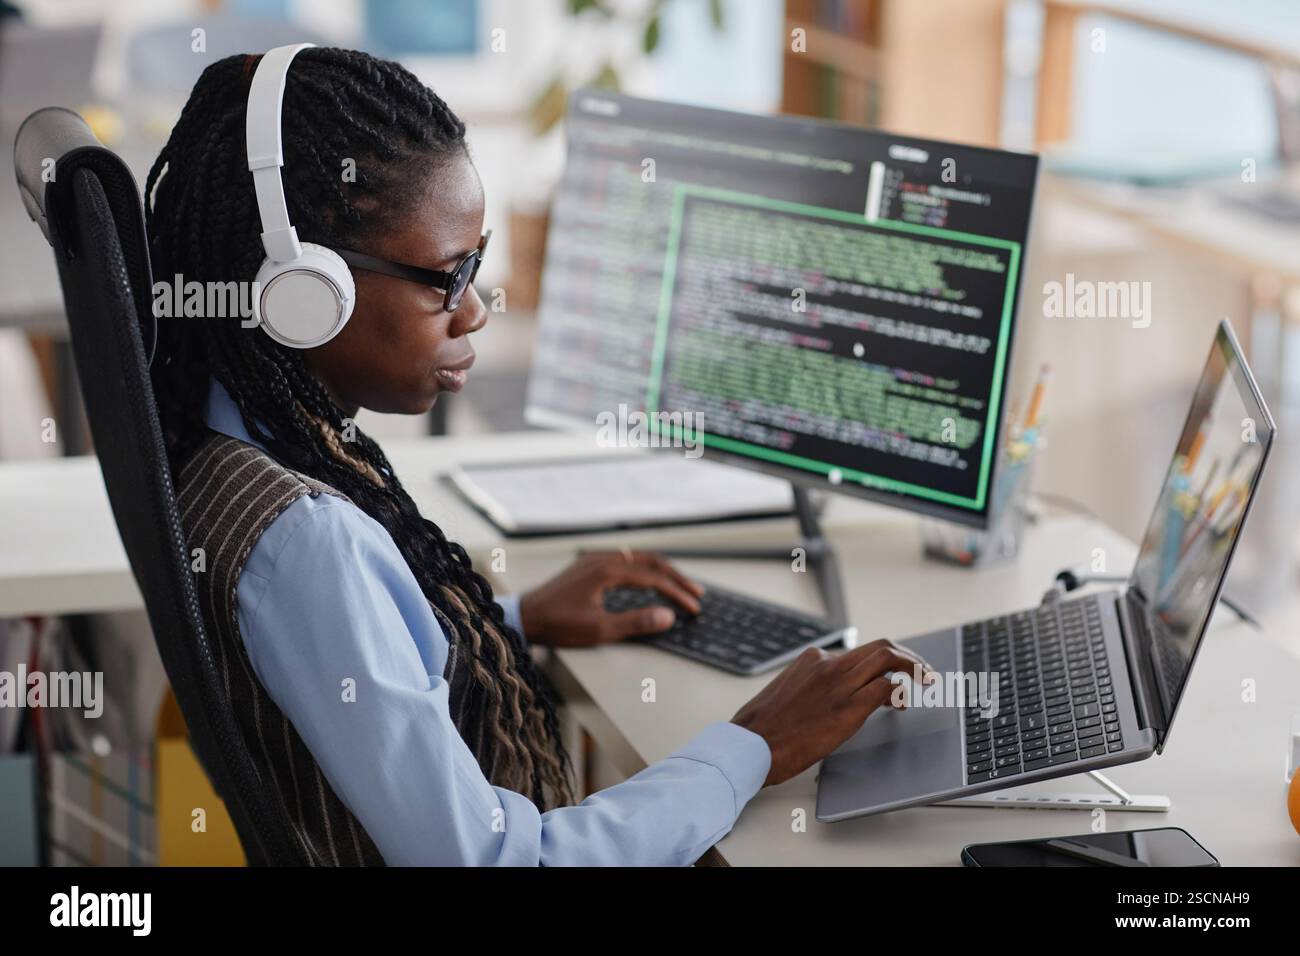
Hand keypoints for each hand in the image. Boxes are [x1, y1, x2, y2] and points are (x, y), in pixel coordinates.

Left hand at [518, 550, 703, 646]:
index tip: (693, 607)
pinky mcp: (587, 565)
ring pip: (638, 558)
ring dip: (660, 571)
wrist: (525, 616)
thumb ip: (636, 622)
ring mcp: (594, 559)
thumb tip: (668, 616)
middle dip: (676, 577)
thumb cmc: (558, 625)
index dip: (677, 593)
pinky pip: (624, 560)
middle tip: (696, 592)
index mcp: (608, 570)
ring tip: (678, 585)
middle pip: (650, 561)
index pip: (653, 578)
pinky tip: (647, 579)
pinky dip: (644, 569)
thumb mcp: (599, 630)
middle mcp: (603, 558)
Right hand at [731, 640, 936, 786]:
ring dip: (913, 667)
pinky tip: (904, 702)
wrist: (750, 744)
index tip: (891, 678)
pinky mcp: (848, 706)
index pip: (858, 654)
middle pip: (880, 648)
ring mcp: (839, 683)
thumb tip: (826, 700)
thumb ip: (810, 689)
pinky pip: (886, 686)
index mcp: (812, 660)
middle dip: (907, 657)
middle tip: (921, 672)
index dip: (881, 666)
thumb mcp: (787, 695)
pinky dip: (902, 690)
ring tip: (925, 681)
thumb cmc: (764, 728)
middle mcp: (827, 664)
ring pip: (888, 659)